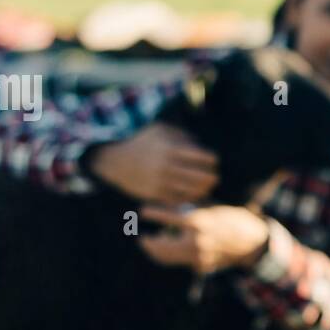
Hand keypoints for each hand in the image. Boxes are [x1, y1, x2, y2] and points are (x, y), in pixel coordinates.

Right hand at [89, 122, 218, 203]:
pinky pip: (180, 199)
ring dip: (203, 190)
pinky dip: (189, 198)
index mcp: (172, 148)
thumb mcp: (161, 130)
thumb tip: (200, 144)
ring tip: (207, 187)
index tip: (213, 161)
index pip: (204, 158)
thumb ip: (182, 135)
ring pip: (193, 190)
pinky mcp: (156, 194)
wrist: (116, 161)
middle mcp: (168, 166)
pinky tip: (193, 194)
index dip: (212, 160)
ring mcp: (162, 181)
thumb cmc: (142, 142)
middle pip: (202, 176)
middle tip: (214, 177)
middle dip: (212, 177)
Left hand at [138, 204, 268, 273]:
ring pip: (168, 258)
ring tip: (151, 244)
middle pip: (161, 245)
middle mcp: (196, 241)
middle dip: (148, 242)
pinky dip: (172, 256)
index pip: (167, 217)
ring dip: (156, 252)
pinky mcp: (201, 265)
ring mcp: (198, 256)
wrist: (250, 241)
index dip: (152, 213)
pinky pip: (180, 261)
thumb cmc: (230, 218)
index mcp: (198, 222)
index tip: (142, 210)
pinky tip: (169, 249)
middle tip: (142, 238)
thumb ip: (188, 208)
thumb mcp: (209, 208)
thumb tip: (165, 204)